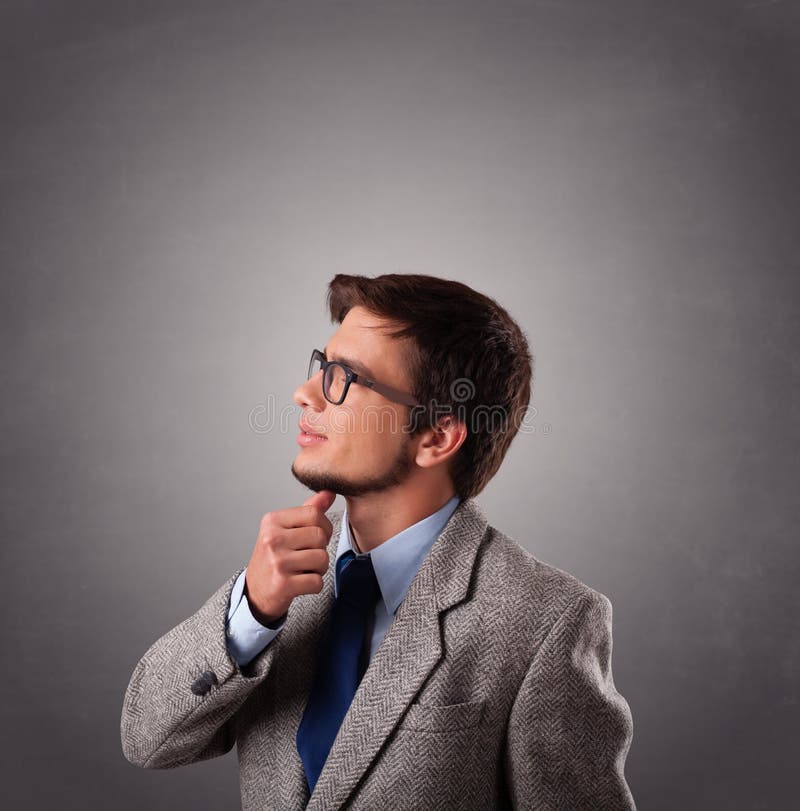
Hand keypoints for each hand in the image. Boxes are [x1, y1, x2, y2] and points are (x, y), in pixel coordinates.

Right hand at [244, 490, 335, 624]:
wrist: (255, 592)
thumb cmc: (274, 557)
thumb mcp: (286, 529)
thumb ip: (309, 510)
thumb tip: (330, 492)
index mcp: (272, 521)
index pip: (314, 514)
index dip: (323, 527)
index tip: (314, 538)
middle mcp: (272, 539)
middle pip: (320, 537)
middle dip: (321, 549)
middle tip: (307, 556)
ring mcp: (277, 561)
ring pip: (322, 559)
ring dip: (319, 568)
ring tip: (303, 570)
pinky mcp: (282, 584)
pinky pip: (317, 581)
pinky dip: (314, 585)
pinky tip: (300, 583)